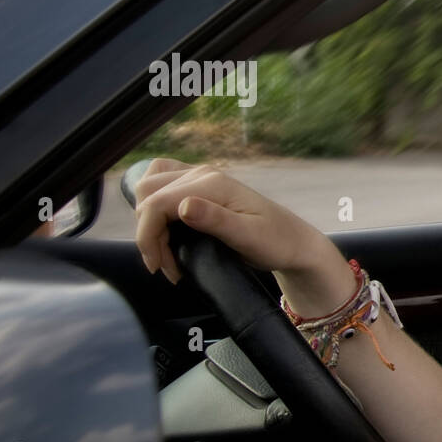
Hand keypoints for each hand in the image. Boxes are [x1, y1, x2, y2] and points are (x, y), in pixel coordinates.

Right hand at [132, 158, 331, 284]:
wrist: (294, 242)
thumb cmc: (276, 242)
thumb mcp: (249, 237)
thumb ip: (216, 220)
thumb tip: (183, 206)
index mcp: (211, 184)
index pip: (156, 203)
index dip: (147, 236)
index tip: (159, 267)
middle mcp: (202, 174)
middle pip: (147, 193)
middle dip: (147, 232)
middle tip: (166, 265)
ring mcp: (201, 177)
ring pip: (150, 187)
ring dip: (149, 222)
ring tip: (167, 255)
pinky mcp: (201, 187)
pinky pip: (162, 188)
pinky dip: (156, 211)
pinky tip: (167, 235)